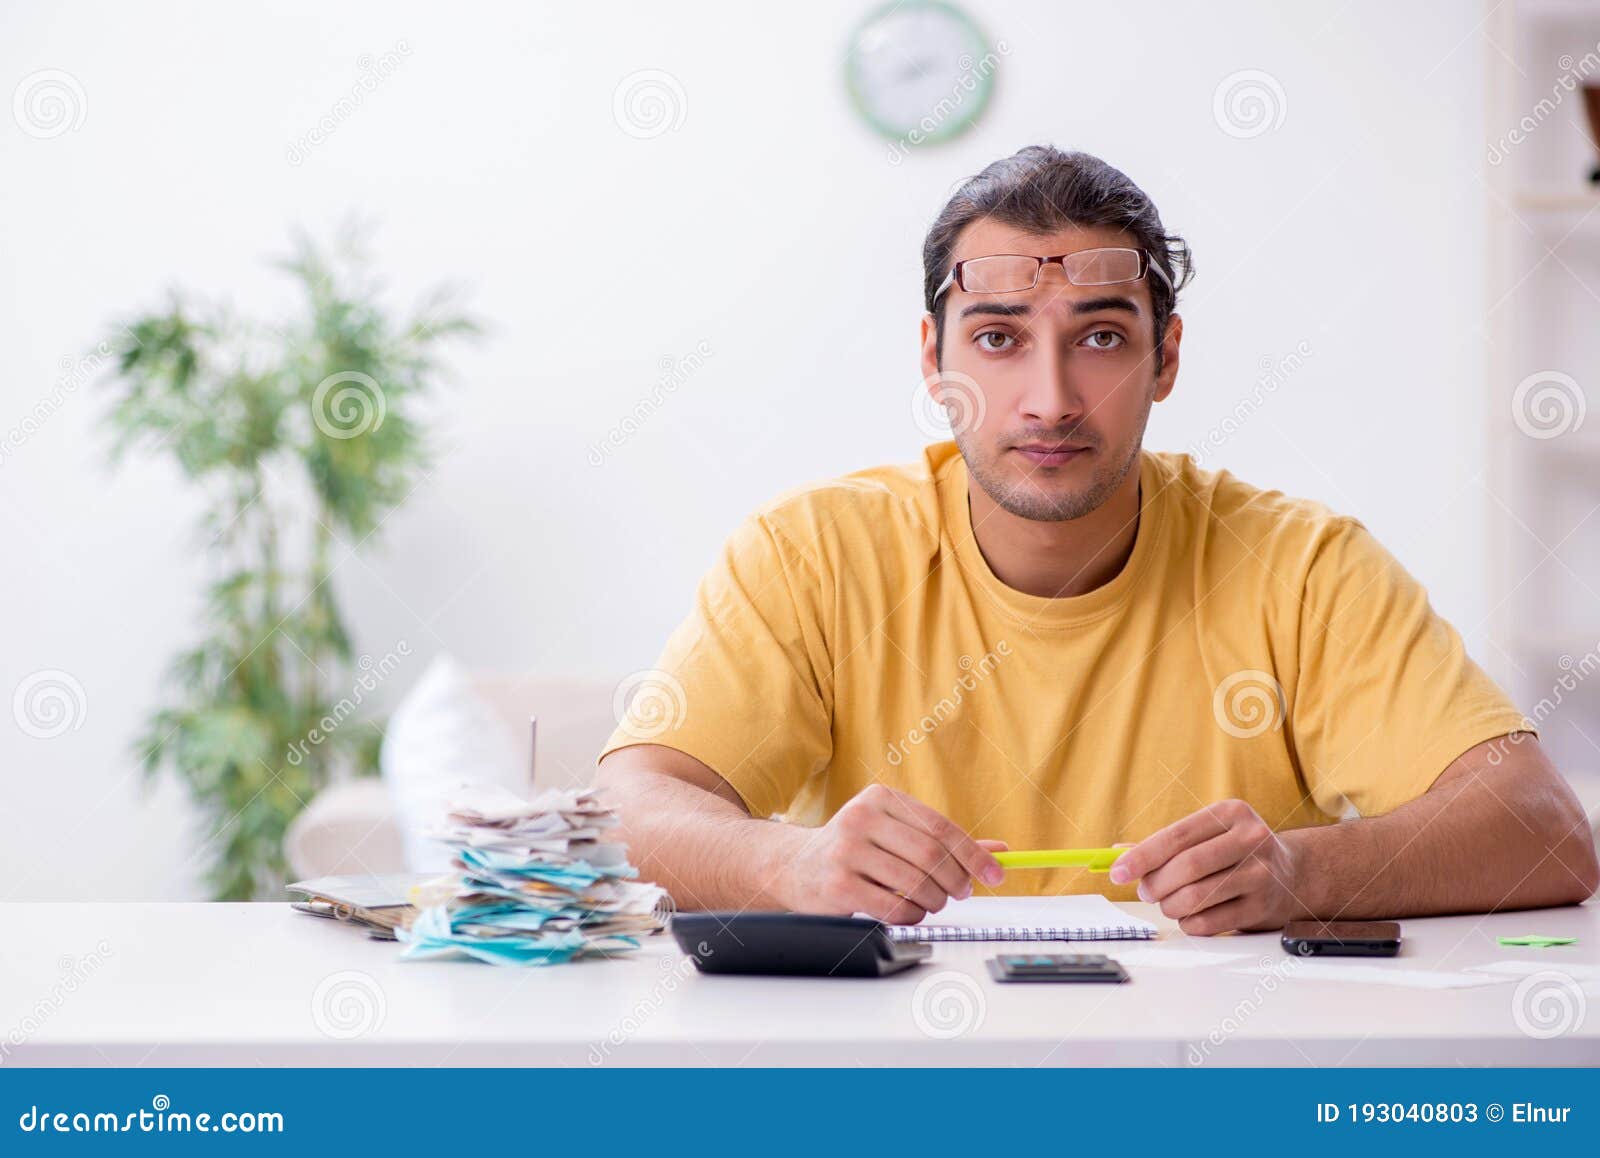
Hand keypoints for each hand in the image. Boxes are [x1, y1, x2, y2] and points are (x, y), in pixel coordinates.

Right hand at [775, 783, 1005, 923]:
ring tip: (931, 902)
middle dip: (955, 881)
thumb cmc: (854, 849)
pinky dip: (911, 915)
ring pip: (915, 883)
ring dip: (933, 901)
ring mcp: (846, 851)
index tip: (996, 874)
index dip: (973, 854)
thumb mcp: (896, 832)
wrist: (794, 866)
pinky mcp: (838, 885)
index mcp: (881, 798)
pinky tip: (907, 911)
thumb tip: (998, 851)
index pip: (940, 826)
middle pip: (930, 854)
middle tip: (960, 893)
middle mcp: (861, 818)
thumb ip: (943, 840)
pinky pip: (893, 907)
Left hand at [1109, 799, 1302, 934]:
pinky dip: (1189, 922)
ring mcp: (1261, 874)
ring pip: (1197, 897)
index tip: (1117, 872)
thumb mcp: (1207, 835)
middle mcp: (1251, 839)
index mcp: (1231, 813)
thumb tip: (1117, 854)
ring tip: (1168, 903)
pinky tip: (1190, 916)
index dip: (1141, 857)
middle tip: (1145, 892)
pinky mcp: (1263, 907)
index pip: (1176, 836)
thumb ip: (1165, 844)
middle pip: (1186, 867)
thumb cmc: (1237, 852)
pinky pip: (1210, 922)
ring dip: (1170, 905)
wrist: (1293, 874)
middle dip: (1155, 884)